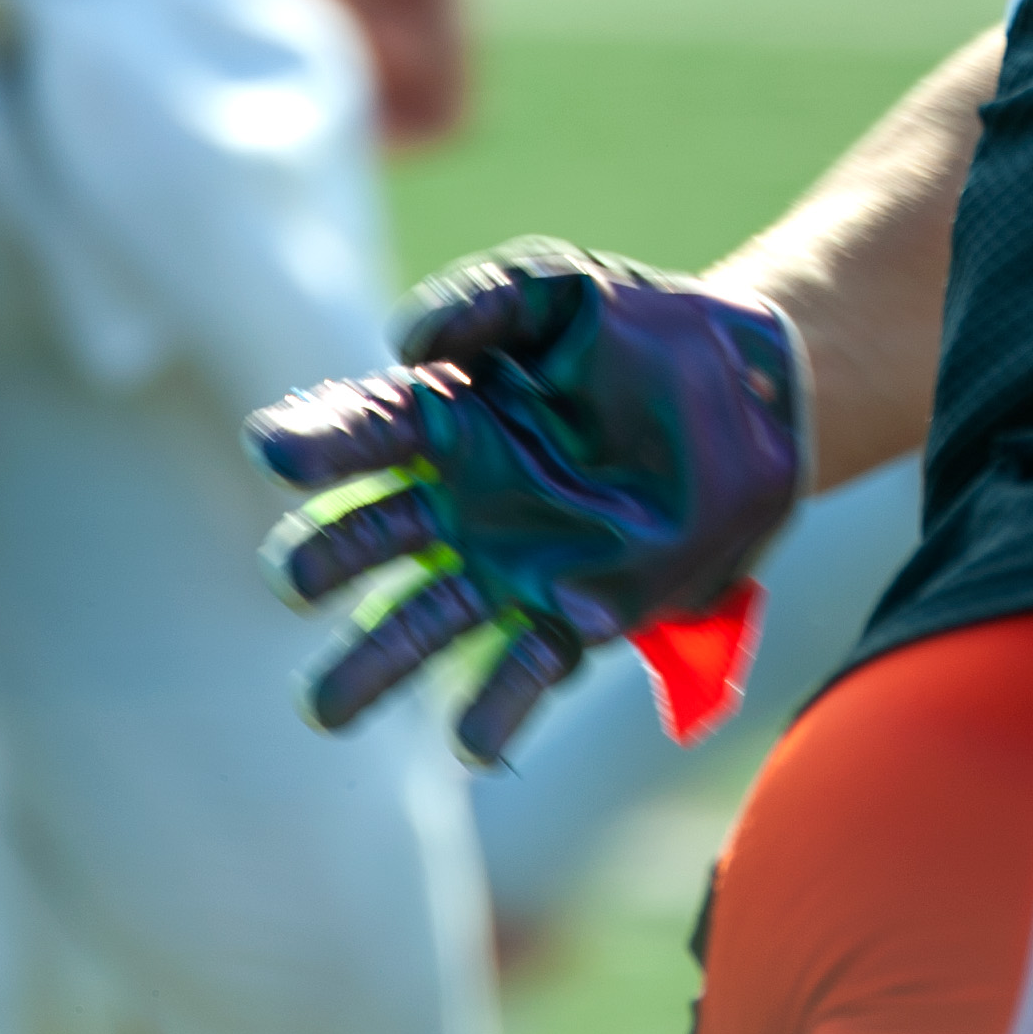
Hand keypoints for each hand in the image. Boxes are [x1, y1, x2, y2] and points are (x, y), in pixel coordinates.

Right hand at [246, 242, 808, 765]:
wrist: (754, 395)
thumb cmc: (647, 330)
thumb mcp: (571, 291)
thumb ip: (489, 295)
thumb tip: (407, 344)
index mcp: (450, 417)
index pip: (365, 432)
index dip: (319, 442)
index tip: (278, 453)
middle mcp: (464, 500)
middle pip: (370, 540)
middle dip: (324, 561)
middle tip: (297, 578)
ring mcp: (513, 564)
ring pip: (423, 624)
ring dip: (372, 667)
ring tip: (325, 710)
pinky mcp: (576, 614)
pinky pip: (523, 673)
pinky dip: (494, 710)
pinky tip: (469, 742)